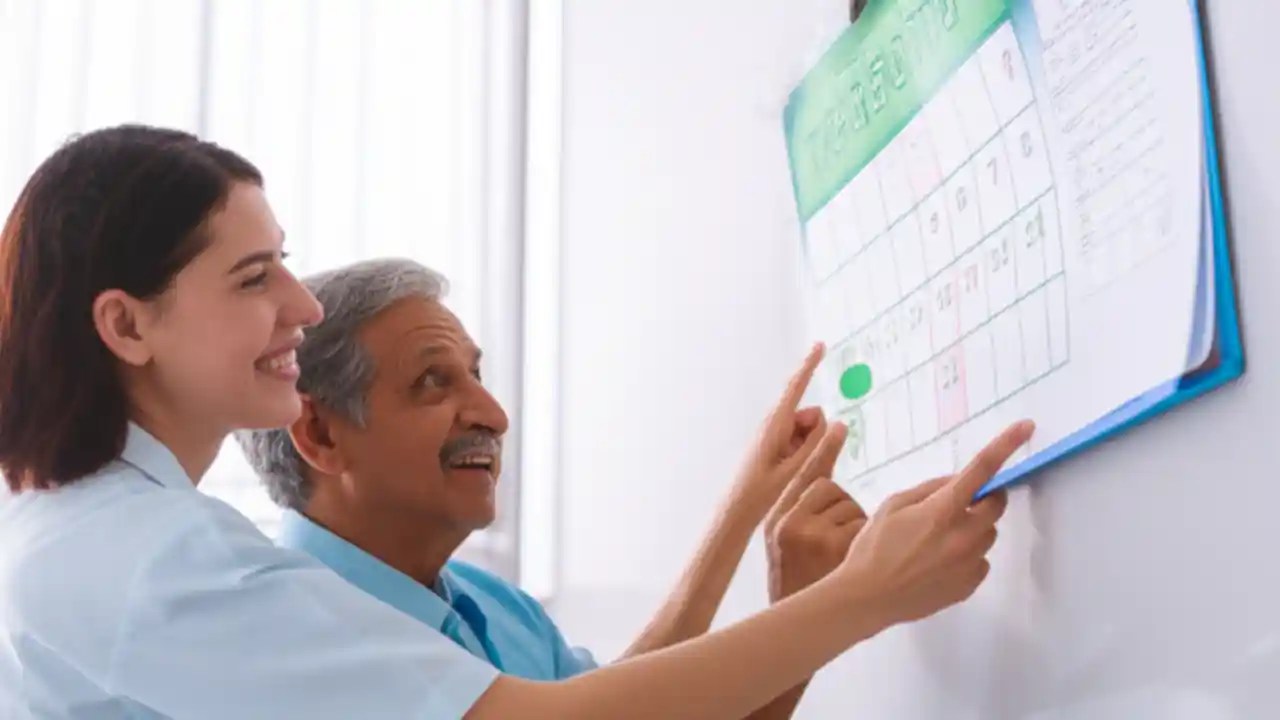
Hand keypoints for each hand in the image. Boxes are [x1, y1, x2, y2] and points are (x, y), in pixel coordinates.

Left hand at [728, 343, 829, 519]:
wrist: (737, 511)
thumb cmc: (762, 492)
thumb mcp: (796, 469)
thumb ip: (817, 444)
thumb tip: (836, 421)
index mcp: (775, 424)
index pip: (795, 387)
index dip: (809, 365)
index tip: (820, 344)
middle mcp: (773, 424)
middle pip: (810, 414)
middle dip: (817, 432)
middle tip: (802, 462)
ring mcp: (774, 434)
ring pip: (808, 429)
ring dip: (810, 446)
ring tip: (793, 472)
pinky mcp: (775, 444)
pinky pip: (800, 440)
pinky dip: (803, 451)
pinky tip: (791, 472)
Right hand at [764, 421, 866, 601]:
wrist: (802, 623)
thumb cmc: (799, 580)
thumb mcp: (786, 539)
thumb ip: (802, 509)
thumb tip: (824, 479)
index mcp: (777, 518)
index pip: (801, 475)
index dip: (820, 448)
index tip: (837, 424)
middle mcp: (790, 522)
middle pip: (829, 487)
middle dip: (840, 507)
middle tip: (834, 539)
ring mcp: (814, 536)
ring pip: (850, 506)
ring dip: (855, 525)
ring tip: (841, 554)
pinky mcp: (838, 549)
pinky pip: (863, 525)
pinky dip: (865, 540)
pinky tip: (854, 562)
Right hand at [834, 421, 1031, 627]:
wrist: (866, 598)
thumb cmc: (872, 547)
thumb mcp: (893, 505)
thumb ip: (930, 490)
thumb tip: (958, 482)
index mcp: (943, 510)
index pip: (981, 470)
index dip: (1006, 446)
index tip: (1027, 427)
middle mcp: (964, 536)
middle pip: (996, 505)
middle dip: (985, 497)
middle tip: (958, 503)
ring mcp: (970, 563)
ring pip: (988, 534)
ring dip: (973, 527)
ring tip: (936, 539)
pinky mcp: (970, 585)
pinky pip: (980, 560)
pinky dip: (966, 555)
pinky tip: (936, 561)